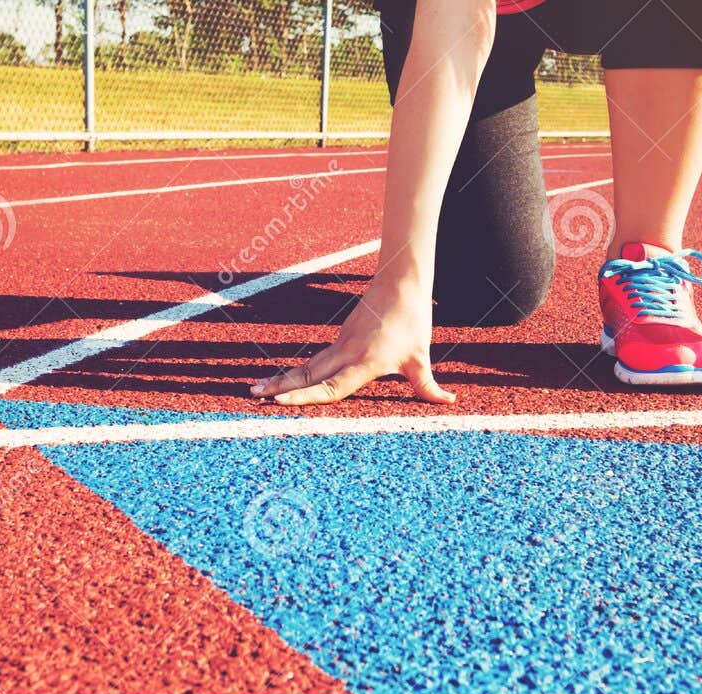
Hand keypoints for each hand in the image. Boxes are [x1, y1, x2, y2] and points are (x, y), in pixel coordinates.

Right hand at [250, 280, 455, 406]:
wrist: (401, 282)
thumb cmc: (412, 319)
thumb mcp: (421, 358)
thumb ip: (428, 386)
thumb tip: (449, 401)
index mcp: (365, 361)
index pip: (331, 386)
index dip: (305, 396)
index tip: (281, 402)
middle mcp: (346, 353)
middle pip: (307, 374)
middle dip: (279, 386)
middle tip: (253, 396)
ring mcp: (340, 344)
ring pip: (307, 365)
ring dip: (282, 378)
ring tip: (257, 389)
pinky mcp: (341, 337)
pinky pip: (316, 359)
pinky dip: (298, 371)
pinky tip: (284, 380)